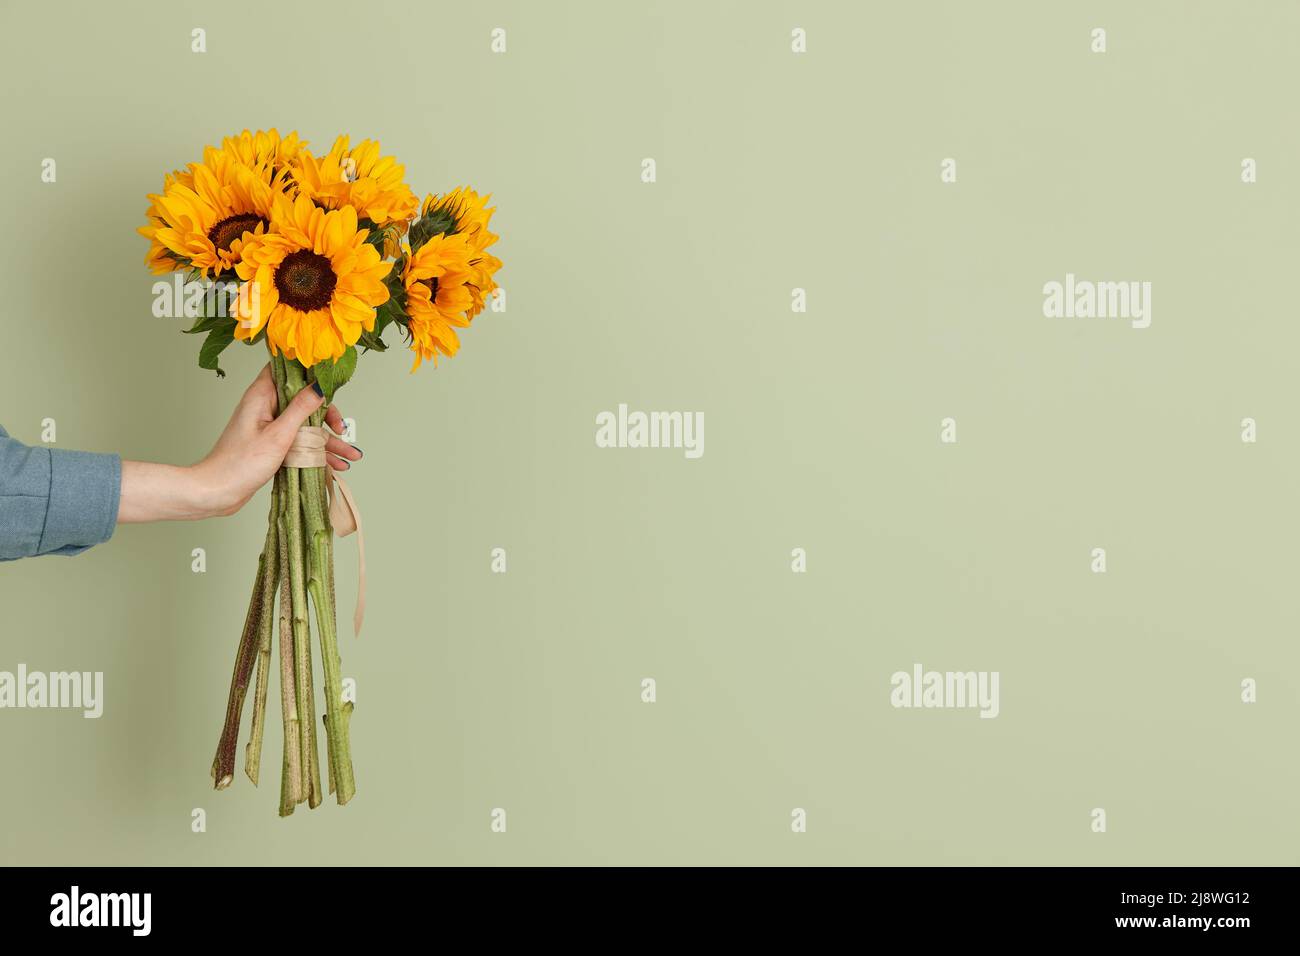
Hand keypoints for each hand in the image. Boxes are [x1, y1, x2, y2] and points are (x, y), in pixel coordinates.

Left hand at [117, 364, 363, 522]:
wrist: (218, 492)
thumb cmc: (240, 463)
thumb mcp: (278, 435)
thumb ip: (301, 408)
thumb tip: (320, 385)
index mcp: (262, 395)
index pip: (288, 369)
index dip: (310, 371)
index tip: (331, 380)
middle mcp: (266, 406)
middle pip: (304, 400)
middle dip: (328, 415)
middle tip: (341, 430)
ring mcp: (270, 426)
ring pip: (306, 425)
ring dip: (329, 440)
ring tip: (351, 455)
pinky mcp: (273, 444)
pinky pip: (301, 441)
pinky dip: (318, 451)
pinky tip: (336, 465)